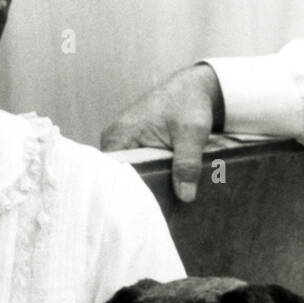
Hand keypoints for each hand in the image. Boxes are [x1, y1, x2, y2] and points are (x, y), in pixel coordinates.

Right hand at [100, 63, 224, 202]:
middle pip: (117, 178)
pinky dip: (146, 180)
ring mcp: (120, 145)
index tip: (139, 212)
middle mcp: (113, 141)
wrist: (193, 88)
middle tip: (153, 214)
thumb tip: (185, 196)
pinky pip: (133, 170)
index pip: (110, 174)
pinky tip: (158, 193)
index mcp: (119, 135)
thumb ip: (188, 163)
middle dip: (134, 195)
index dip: (123, 195)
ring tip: (156, 208)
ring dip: (141, 189)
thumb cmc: (188, 103)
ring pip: (126, 176)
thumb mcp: (192, 132)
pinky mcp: (130, 148)